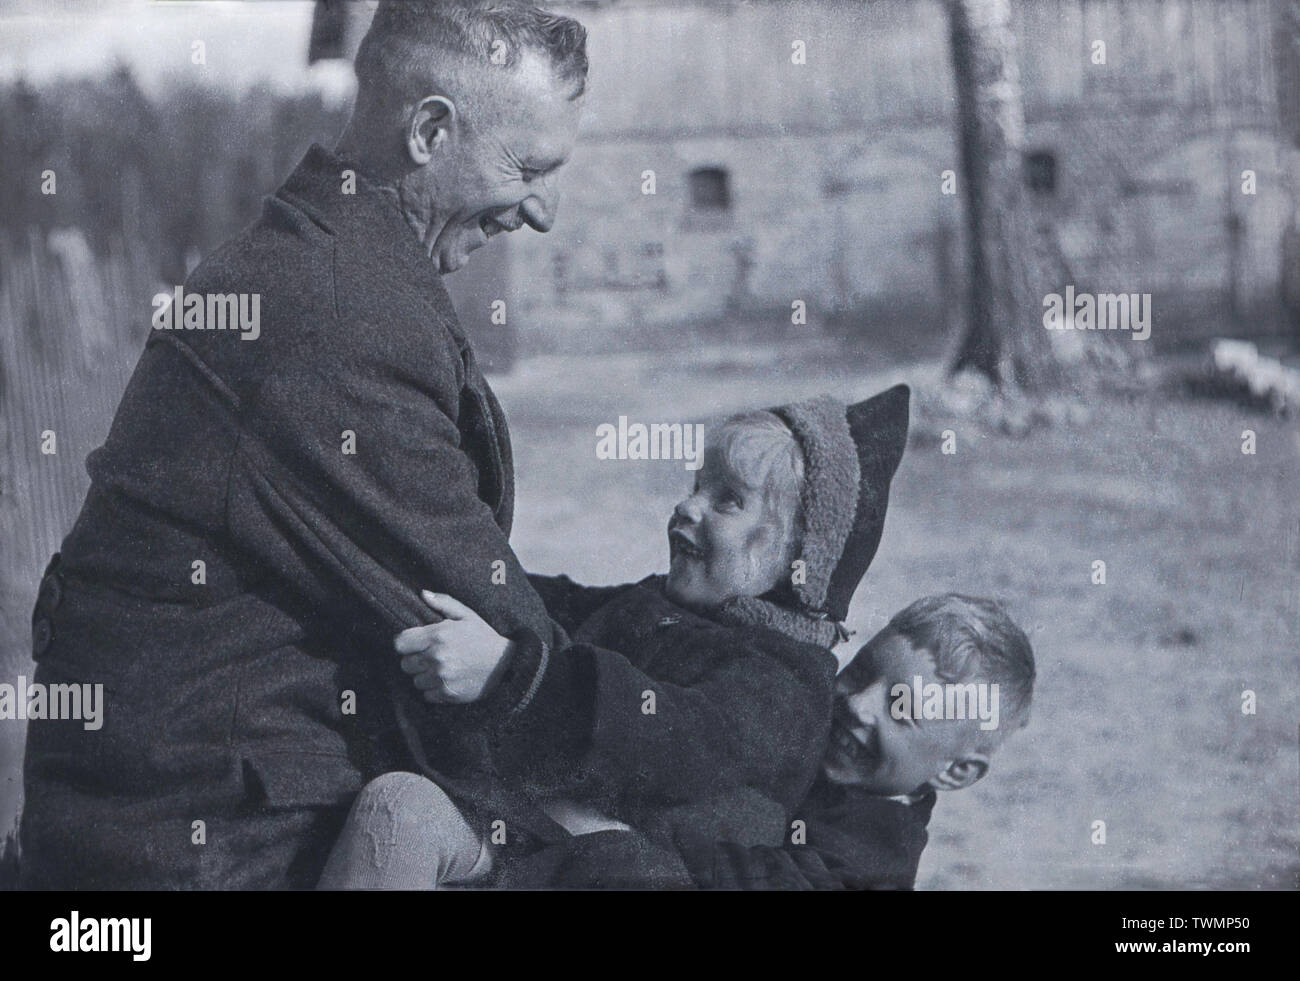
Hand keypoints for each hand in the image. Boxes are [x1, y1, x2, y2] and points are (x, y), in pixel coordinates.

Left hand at [394, 590, 514, 703]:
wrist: (506, 665)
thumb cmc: (484, 637)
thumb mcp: (467, 615)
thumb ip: (444, 603)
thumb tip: (423, 594)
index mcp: (437, 635)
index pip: (400, 644)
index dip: (405, 643)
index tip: (414, 644)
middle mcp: (436, 657)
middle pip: (405, 664)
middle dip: (415, 660)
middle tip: (430, 656)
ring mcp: (441, 678)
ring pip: (415, 681)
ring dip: (424, 676)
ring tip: (440, 669)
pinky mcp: (447, 694)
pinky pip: (426, 695)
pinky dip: (433, 690)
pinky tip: (447, 681)